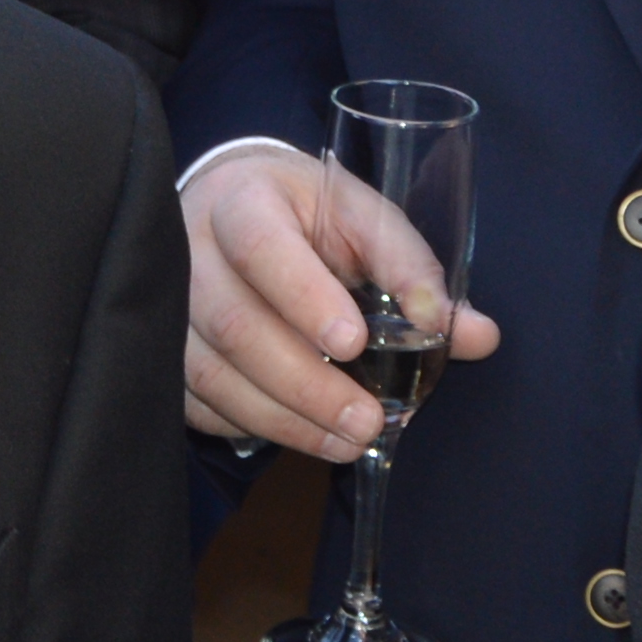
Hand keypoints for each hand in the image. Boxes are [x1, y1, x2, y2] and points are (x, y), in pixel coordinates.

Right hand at [180, 139, 500, 458]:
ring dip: (284, 418)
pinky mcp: (163, 351)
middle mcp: (190, 250)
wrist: (228, 207)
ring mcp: (166, 305)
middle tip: (366, 420)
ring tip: (347, 442)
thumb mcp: (360, 217)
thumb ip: (412, 270)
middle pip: (235, 323)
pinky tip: (299, 434)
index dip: (304, 295)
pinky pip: (196, 402)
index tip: (355, 341)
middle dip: (306, 383)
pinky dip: (250, 426)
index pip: (261, 246)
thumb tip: (478, 336)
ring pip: (212, 373)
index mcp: (244, 199)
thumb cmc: (305, 213)